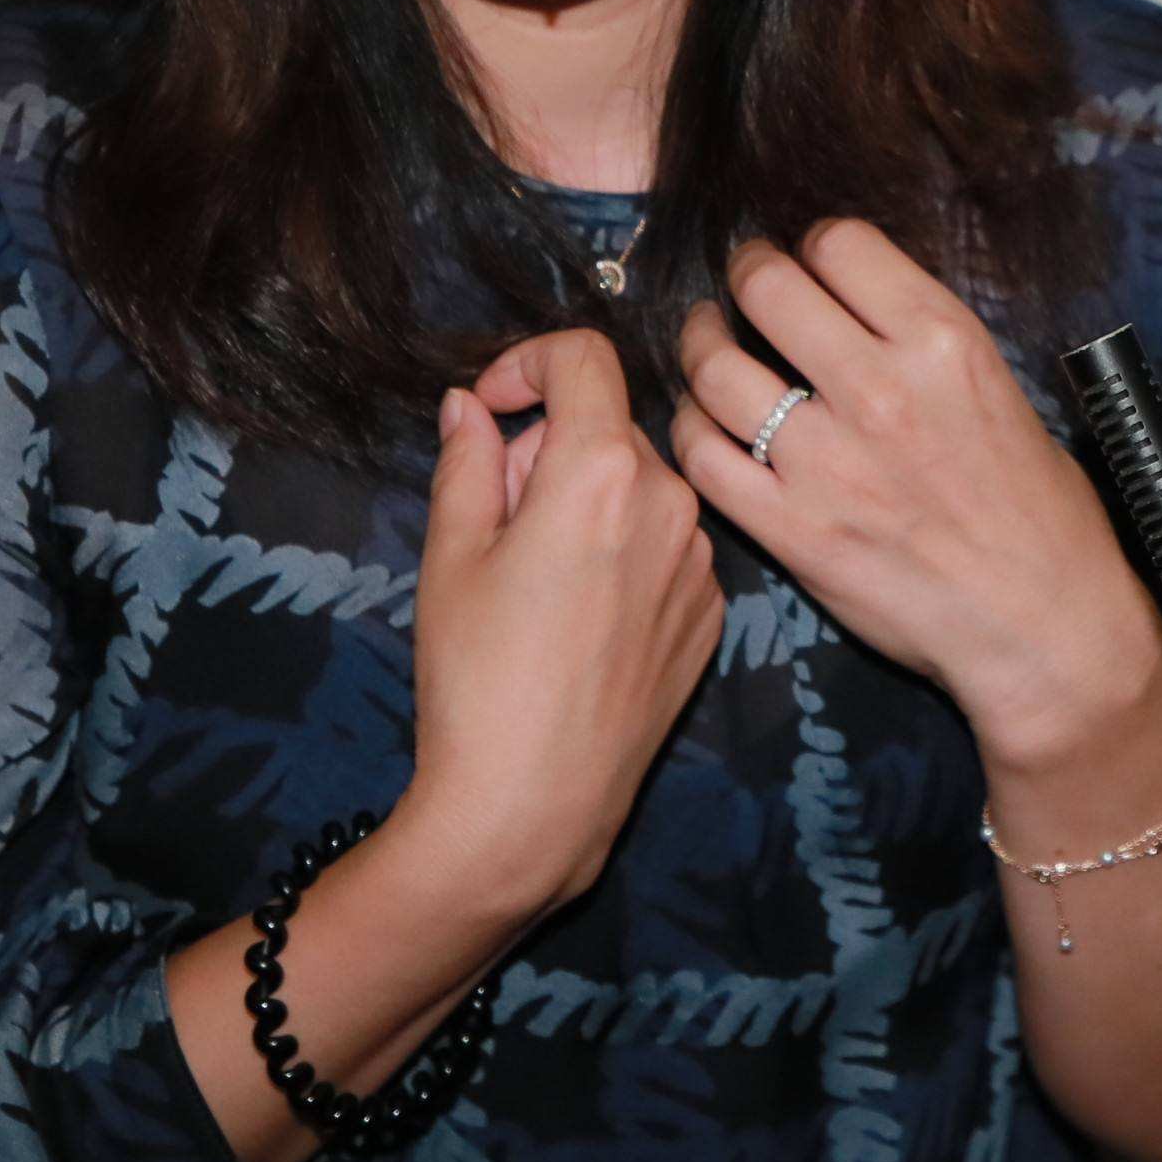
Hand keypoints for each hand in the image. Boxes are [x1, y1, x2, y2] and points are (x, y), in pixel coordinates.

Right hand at [400, 334, 724, 924]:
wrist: (533, 804)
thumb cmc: (475, 679)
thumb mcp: (450, 557)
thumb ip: (468, 461)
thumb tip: (473, 403)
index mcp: (602, 472)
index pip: (584, 358)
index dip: (528, 362)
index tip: (490, 405)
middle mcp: (672, 503)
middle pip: (608, 428)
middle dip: (547, 449)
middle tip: (492, 520)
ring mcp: (700, 561)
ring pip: (639, 489)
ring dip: (587, 501)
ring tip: (533, 583)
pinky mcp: (710, 612)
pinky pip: (664, 548)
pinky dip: (623, 554)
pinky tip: (579, 621)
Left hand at [668, 222, 1161, 767]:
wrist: (1043, 626)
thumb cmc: (1041, 514)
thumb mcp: (1003, 392)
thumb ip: (924, 349)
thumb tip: (856, 312)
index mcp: (945, 344)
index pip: (842, 245)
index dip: (813, 243)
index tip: (807, 260)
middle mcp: (880, 390)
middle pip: (769, 288)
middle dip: (746, 273)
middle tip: (743, 285)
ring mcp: (828, 462)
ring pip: (718, 369)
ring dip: (701, 341)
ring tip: (706, 340)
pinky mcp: (793, 529)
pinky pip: (704, 456)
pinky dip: (690, 426)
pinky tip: (701, 419)